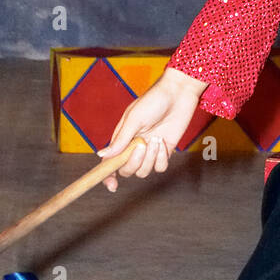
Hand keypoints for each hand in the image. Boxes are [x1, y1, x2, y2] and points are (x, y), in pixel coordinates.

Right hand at [96, 66, 207, 189]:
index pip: (110, 162)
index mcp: (122, 139)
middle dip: (134, 162)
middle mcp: (133, 147)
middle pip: (127, 170)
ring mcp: (149, 151)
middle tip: (142, 144)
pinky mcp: (164, 152)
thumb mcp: (134, 118)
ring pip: (144, 171)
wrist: (178, 94)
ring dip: (149, 158)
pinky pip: (160, 167)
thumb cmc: (153, 101)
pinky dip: (161, 158)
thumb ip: (120, 139)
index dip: (108, 177)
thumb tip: (101, 155)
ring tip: (155, 139)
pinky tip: (163, 143)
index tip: (112, 185)